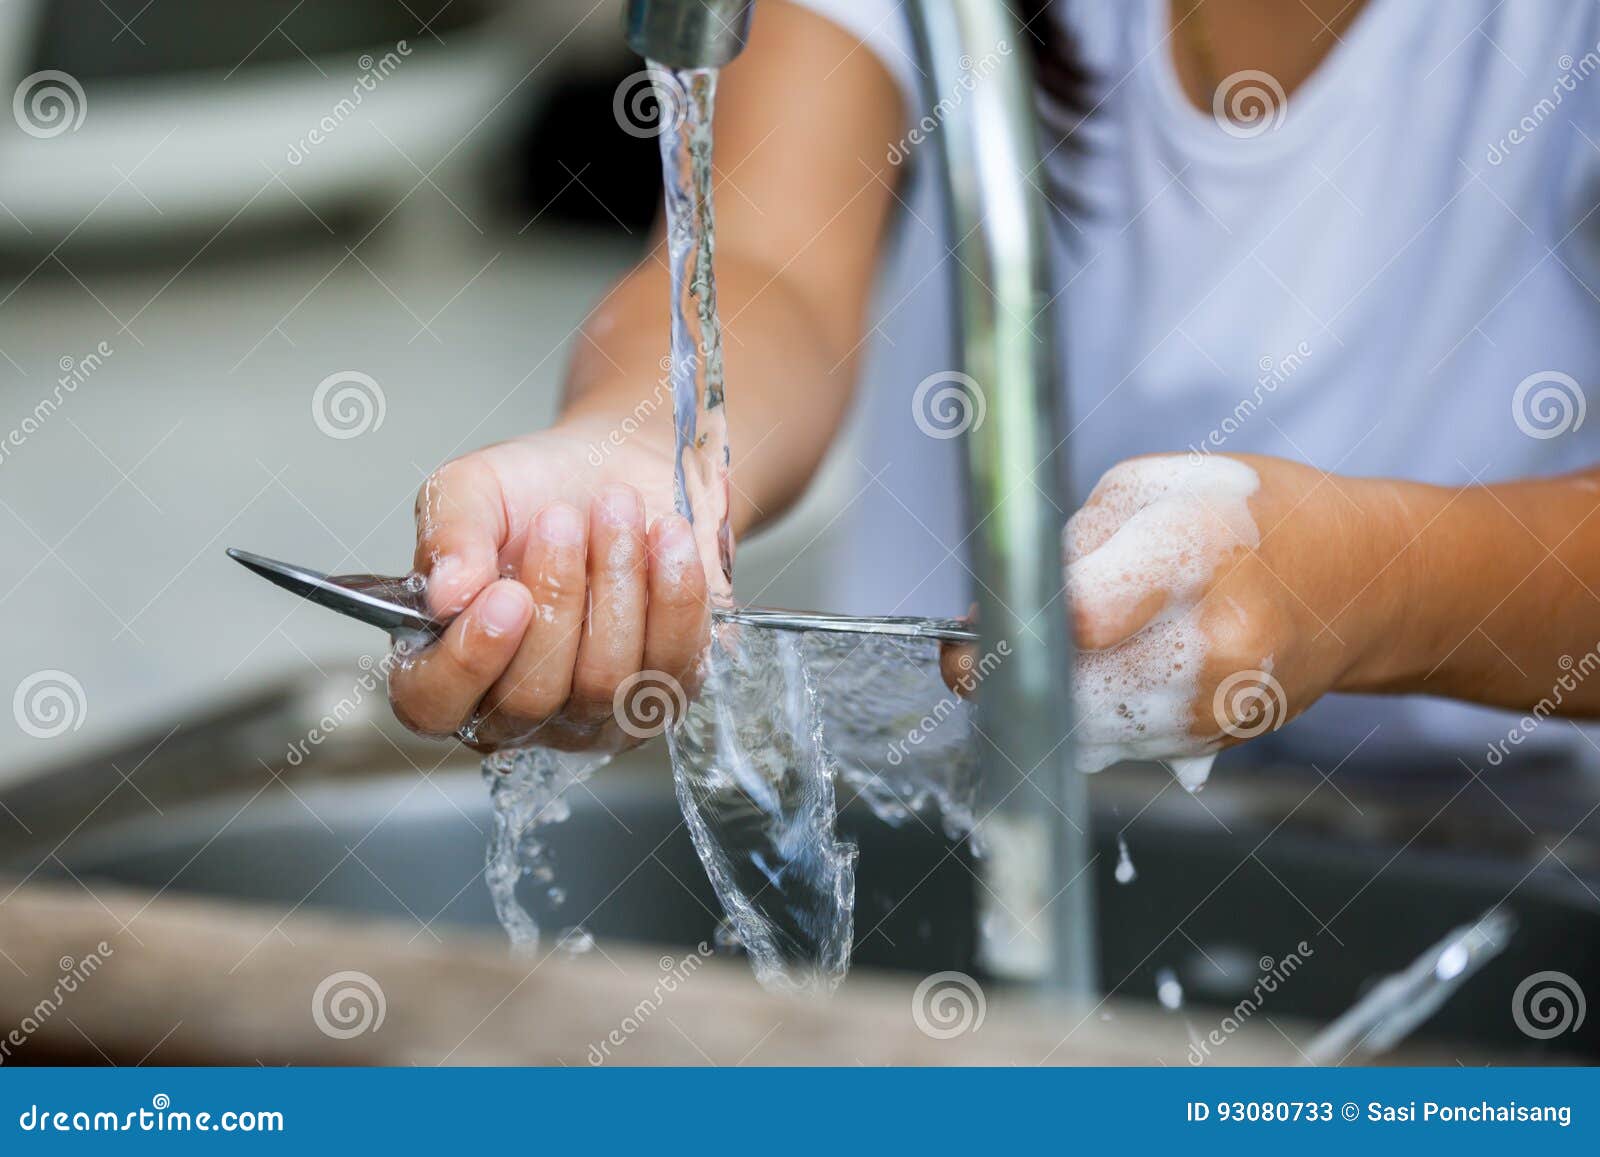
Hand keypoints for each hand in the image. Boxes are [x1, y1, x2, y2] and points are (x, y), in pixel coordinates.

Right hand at [387, 417, 710, 752]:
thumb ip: (448, 534)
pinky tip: (667, 536)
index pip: (435, 706)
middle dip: (556, 597)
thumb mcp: (472, 489)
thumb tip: (446, 594)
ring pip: (605, 683)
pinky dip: (675, 592)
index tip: (506, 592)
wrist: (623, 467)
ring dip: (615, 580)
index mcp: (448, 663)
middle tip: (561, 517)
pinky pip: (674, 665)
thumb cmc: (539, 490)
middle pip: (530, 698)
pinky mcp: (666, 692)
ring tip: (616, 506)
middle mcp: (518, 706)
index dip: (469, 660)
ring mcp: (595, 711)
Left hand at [943, 453, 1403, 785]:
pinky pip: (1117, 744)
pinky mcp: (1218, 743)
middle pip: (1069, 690)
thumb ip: (1071, 547)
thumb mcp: (1157, 487)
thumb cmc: (1252, 514)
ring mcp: (1221, 703)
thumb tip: (993, 612)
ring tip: (1047, 657)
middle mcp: (1218, 641)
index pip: (1078, 615)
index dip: (1006, 629)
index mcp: (1200, 550)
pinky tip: (1101, 678)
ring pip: (1084, 729)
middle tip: (972, 656)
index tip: (965, 632)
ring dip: (1046, 700)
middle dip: (1009, 676)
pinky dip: (1089, 717)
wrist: (1360, 581)